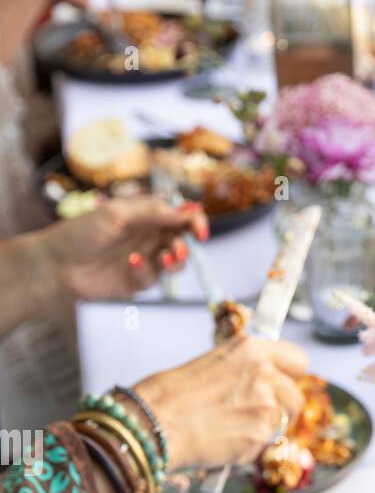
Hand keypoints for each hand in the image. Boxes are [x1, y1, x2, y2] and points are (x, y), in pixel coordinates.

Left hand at [40, 197, 208, 300]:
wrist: (58, 263)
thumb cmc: (82, 232)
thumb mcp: (118, 214)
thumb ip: (153, 212)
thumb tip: (186, 211)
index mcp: (146, 214)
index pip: (180, 216)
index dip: (194, 222)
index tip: (199, 231)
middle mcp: (148, 236)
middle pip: (182, 240)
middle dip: (185, 245)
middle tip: (177, 250)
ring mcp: (144, 259)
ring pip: (174, 263)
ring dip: (175, 261)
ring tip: (166, 259)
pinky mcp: (137, 281)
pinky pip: (153, 278)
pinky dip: (146, 271)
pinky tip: (131, 264)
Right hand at [136, 336, 309, 471]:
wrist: (154, 422)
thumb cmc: (170, 395)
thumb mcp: (213, 364)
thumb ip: (245, 371)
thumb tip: (262, 384)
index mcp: (251, 349)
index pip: (298, 360)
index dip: (290, 375)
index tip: (283, 384)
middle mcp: (265, 373)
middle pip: (296, 396)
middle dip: (283, 409)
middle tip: (257, 416)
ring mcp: (267, 405)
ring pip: (283, 423)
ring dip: (264, 429)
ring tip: (231, 428)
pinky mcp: (261, 435)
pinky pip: (265, 444)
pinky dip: (249, 448)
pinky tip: (223, 441)